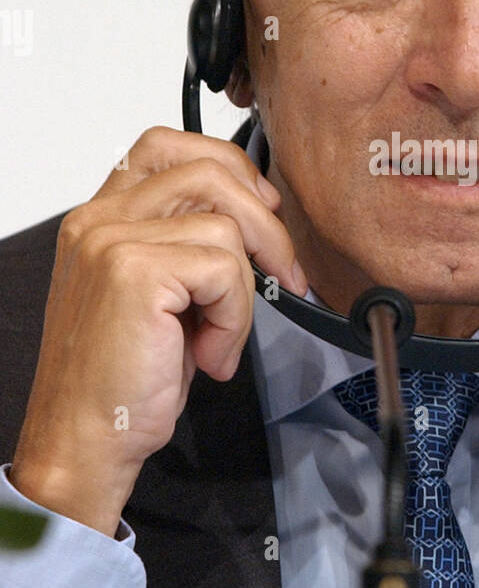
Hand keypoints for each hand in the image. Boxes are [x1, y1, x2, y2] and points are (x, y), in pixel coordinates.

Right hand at [11, 127, 305, 535]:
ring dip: (244, 292)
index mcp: (100, 218)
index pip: (169, 146)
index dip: (229, 168)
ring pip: (227, 227)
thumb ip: (189, 247)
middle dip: (265, 222)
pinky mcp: (134, 272)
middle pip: (208, 171)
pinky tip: (209, 353)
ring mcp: (112, 241)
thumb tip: (261, 221)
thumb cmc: (122, 381)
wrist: (85, 440)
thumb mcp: (161, 298)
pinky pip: (225, 270)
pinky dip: (234, 318)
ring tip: (218, 337)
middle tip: (283, 273)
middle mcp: (99, 220)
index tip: (262, 207)